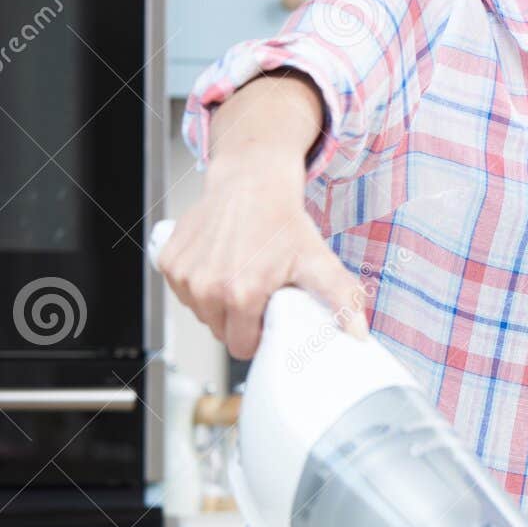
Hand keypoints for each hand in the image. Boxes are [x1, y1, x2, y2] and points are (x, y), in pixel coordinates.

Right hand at [158, 152, 370, 359]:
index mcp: (239, 295)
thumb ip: (341, 297)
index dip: (257, 336)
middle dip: (239, 320)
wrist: (252, 180)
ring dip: (218, 303)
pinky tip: (219, 263)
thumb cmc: (282, 219)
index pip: (241, 347)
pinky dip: (199, 284)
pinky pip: (183, 291)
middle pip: (220, 331)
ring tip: (240, 275)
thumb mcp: (318, 259)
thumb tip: (358, 332)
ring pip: (201, 313)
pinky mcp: (168, 261)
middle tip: (258, 292)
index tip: (267, 316)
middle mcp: (206, 287)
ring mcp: (183, 275)